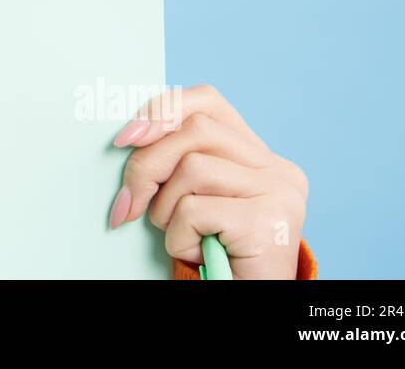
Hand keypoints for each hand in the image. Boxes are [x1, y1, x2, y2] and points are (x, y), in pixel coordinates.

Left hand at [108, 84, 307, 279]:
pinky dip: (180, 237)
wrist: (254, 302)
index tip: (126, 137)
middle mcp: (277, 168)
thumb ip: (179, 164)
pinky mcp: (268, 222)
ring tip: (181, 237)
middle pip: (193, 130)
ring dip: (166, 209)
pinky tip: (198, 253)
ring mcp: (278, 192)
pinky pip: (194, 210)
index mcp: (260, 156)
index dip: (162, 109)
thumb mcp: (196, 200)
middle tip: (128, 204)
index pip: (208, 101)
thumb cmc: (217, 255)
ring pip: (192, 168)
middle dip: (147, 165)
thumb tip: (128, 137)